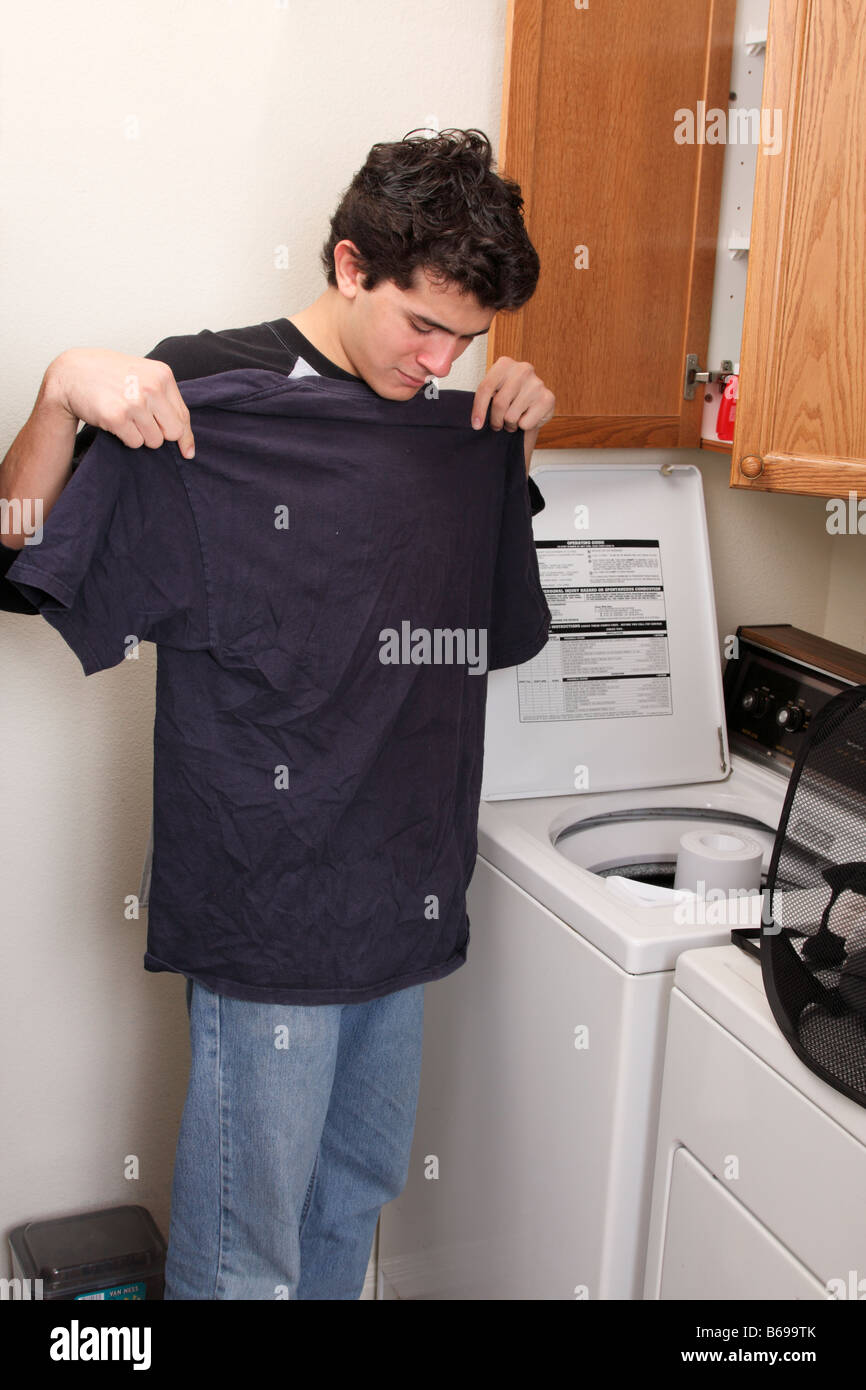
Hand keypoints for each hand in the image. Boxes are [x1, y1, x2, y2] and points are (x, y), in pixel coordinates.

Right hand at [45, 348, 195, 457]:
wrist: (71, 373)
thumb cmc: (109, 375)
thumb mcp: (143, 376)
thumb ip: (166, 403)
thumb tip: (188, 448)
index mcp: (162, 375)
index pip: (184, 416)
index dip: (185, 437)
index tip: (187, 452)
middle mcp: (151, 387)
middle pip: (173, 433)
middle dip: (159, 434)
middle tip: (142, 423)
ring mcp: (134, 402)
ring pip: (154, 441)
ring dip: (141, 436)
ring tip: (126, 417)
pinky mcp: (117, 417)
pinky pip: (135, 442)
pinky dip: (126, 438)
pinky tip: (115, 420)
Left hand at [471, 356, 554, 472]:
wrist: (534, 403)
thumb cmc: (510, 397)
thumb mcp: (494, 391)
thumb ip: (484, 397)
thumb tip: (475, 421)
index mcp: (505, 364)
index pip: (486, 388)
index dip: (479, 410)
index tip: (476, 425)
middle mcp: (523, 369)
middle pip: (499, 403)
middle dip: (496, 420)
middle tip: (498, 423)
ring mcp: (537, 383)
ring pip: (511, 416)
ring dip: (510, 424)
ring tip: (514, 419)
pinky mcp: (548, 398)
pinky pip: (525, 423)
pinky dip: (523, 426)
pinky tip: (527, 417)